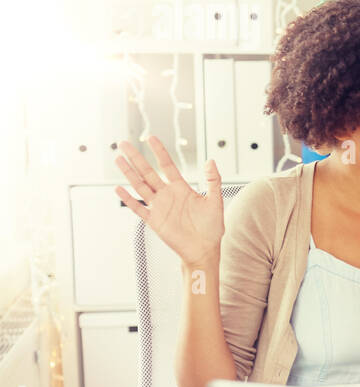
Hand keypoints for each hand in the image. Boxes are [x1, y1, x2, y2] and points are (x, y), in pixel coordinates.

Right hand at [115, 137, 223, 267]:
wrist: (205, 249)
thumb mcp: (215, 200)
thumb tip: (211, 160)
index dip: (159, 152)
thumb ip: (213, 180)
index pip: (167, 165)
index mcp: (181, 188)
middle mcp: (167, 195)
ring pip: (140, 186)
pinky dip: (128, 199)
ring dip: (129, 173)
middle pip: (148, 172)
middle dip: (137, 158)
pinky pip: (138, 208)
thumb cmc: (212, 227)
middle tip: (124, 143)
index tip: (151, 138)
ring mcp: (159, 207)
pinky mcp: (154, 221)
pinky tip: (119, 189)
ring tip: (118, 159)